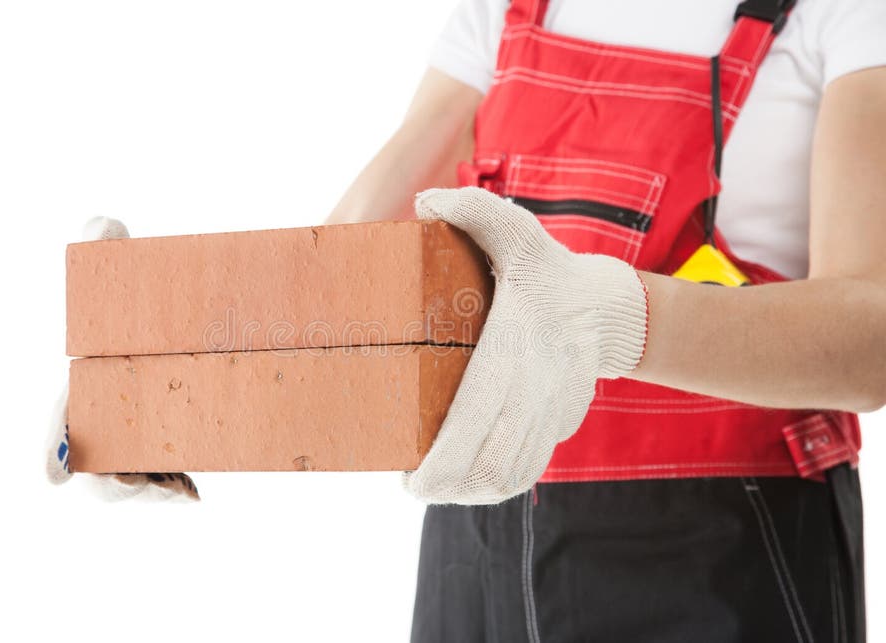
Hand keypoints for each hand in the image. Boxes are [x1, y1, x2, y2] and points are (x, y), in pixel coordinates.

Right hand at [45, 216, 198, 501]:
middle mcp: (101, 415)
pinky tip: (191, 493)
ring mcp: (133, 432)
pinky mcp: (163, 438)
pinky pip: (161, 475)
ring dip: (151, 492)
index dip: (51, 446)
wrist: (171, 315)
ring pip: (130, 481)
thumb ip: (106, 239)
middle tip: (147, 485)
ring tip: (181, 492)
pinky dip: (173, 488)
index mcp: (81, 383)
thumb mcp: (120, 264)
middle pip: (97, 469)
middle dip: (117, 485)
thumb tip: (104, 225)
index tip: (54, 473)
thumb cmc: (132, 290)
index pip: (58, 421)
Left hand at [403, 188, 647, 504]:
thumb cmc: (549, 271)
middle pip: (490, 462)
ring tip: (437, 487)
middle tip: (414, 484)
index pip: (477, 417)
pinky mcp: (561, 426)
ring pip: (510, 474)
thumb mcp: (515, 230)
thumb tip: (424, 202)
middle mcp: (536, 388)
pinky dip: (498, 485)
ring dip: (470, 491)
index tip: (410, 476)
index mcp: (516, 346)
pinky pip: (529, 469)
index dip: (442, 459)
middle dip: (447, 486)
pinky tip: (473, 484)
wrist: (607, 308)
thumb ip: (472, 210)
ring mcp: (553, 413)